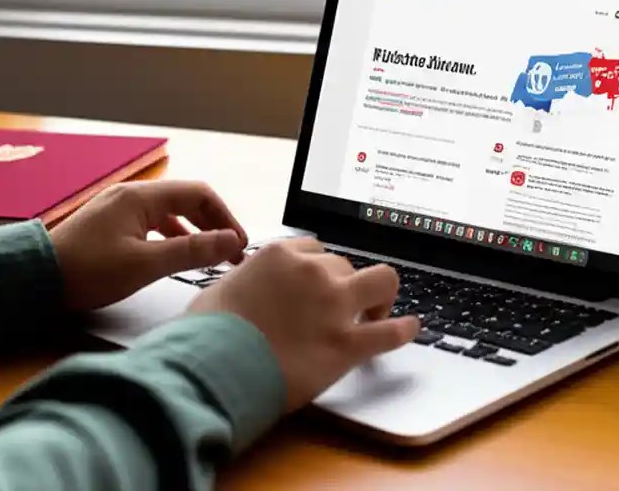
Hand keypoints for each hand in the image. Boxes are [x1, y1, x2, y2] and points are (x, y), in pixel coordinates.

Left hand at [50, 180, 247, 310]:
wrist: (33, 279)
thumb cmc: (88, 271)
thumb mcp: (146, 264)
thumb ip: (192, 251)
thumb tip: (232, 242)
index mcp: (141, 197)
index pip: (199, 194)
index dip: (226, 218)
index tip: (239, 245)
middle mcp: (131, 195)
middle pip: (185, 200)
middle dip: (213, 224)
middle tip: (229, 253)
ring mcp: (117, 208)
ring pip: (168, 213)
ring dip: (193, 231)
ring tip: (207, 256)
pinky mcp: (108, 224)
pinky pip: (151, 223)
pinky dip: (171, 236)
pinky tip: (173, 256)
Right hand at [187, 238, 419, 409]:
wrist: (214, 369)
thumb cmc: (207, 334)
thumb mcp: (218, 290)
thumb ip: (244, 281)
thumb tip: (246, 288)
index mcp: (281, 255)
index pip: (313, 249)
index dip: (317, 269)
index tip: (317, 284)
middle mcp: (313, 272)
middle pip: (344, 265)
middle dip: (343, 285)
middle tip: (338, 308)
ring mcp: (334, 306)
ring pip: (381, 281)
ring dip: (380, 295)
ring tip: (376, 312)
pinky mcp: (347, 344)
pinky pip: (390, 332)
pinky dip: (403, 330)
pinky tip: (410, 329)